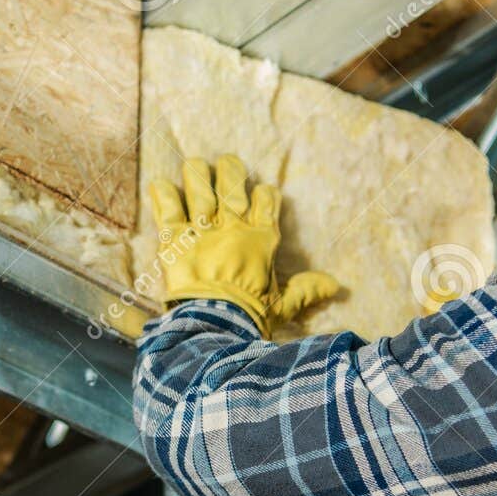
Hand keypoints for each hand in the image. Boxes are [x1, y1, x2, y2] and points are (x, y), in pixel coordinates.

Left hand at [149, 155, 340, 337]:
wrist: (215, 328)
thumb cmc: (251, 319)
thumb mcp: (283, 306)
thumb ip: (306, 290)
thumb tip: (336, 286)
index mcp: (261, 239)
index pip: (266, 199)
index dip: (264, 194)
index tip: (261, 196)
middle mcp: (232, 226)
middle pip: (231, 182)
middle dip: (229, 171)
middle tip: (226, 167)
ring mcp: (201, 229)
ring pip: (198, 185)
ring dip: (196, 174)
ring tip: (195, 168)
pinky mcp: (173, 239)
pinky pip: (166, 206)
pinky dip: (162, 193)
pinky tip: (160, 185)